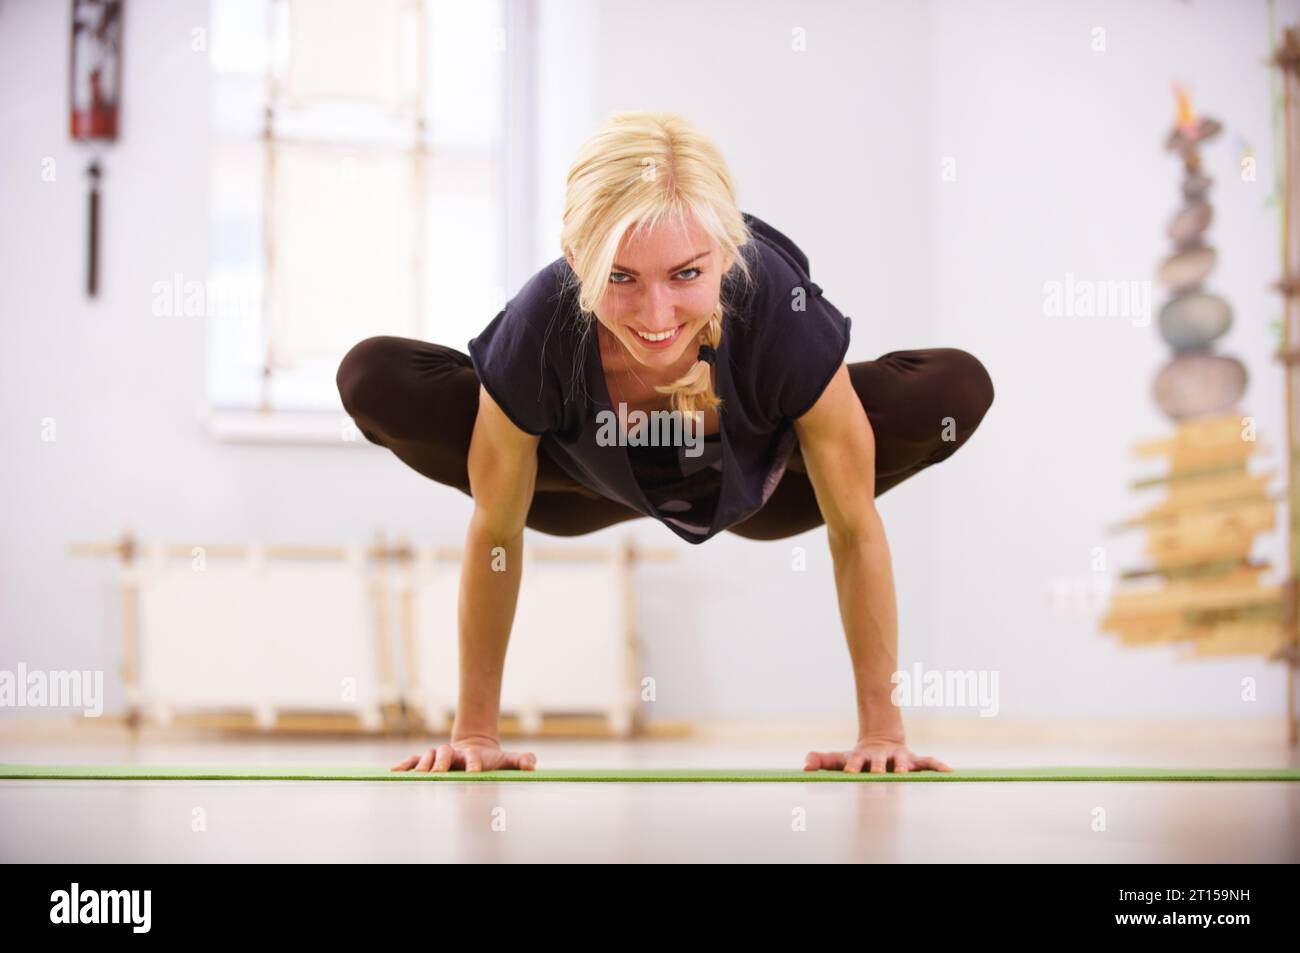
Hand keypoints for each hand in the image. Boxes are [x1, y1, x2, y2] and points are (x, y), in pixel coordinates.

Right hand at [392, 735, 536, 772]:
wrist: (474, 747)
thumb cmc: (489, 759)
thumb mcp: (505, 759)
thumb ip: (520, 760)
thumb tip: (532, 765)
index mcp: (472, 754)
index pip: (472, 758)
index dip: (474, 764)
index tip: (474, 772)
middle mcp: (453, 753)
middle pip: (445, 754)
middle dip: (442, 762)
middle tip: (439, 773)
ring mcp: (439, 754)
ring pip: (428, 755)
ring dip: (422, 764)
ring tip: (418, 774)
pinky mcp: (427, 759)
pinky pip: (414, 760)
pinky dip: (405, 764)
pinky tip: (394, 771)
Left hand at [803, 736, 950, 773]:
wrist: (882, 740)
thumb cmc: (859, 758)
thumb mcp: (840, 758)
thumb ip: (823, 761)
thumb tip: (804, 764)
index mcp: (864, 758)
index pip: (857, 763)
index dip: (853, 767)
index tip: (850, 773)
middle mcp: (883, 758)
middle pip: (880, 764)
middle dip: (880, 770)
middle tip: (880, 776)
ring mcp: (899, 758)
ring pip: (903, 763)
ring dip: (904, 768)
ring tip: (905, 773)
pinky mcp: (914, 759)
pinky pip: (928, 762)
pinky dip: (937, 765)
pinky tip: (948, 770)